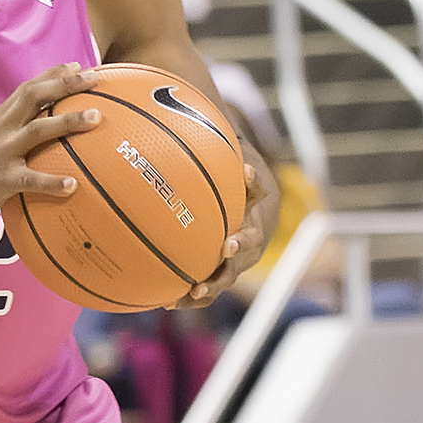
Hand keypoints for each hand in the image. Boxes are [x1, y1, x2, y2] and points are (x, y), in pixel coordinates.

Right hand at [0, 63, 100, 234]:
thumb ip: (4, 140)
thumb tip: (31, 144)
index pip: (26, 89)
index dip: (52, 75)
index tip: (76, 65)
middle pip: (35, 97)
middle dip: (66, 84)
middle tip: (95, 77)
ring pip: (38, 130)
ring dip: (69, 122)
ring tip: (96, 117)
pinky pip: (30, 179)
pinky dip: (52, 182)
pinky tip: (72, 186)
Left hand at [173, 145, 278, 308]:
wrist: (244, 215)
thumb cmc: (228, 183)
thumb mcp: (224, 160)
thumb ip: (213, 147)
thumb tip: (194, 120)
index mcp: (253, 202)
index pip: (257, 188)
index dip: (252, 182)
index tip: (245, 172)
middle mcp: (251, 234)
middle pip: (249, 242)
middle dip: (238, 247)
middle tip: (226, 247)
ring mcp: (238, 259)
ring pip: (229, 274)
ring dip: (213, 283)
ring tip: (194, 290)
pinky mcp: (221, 274)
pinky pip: (206, 288)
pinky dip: (190, 296)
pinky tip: (166, 302)